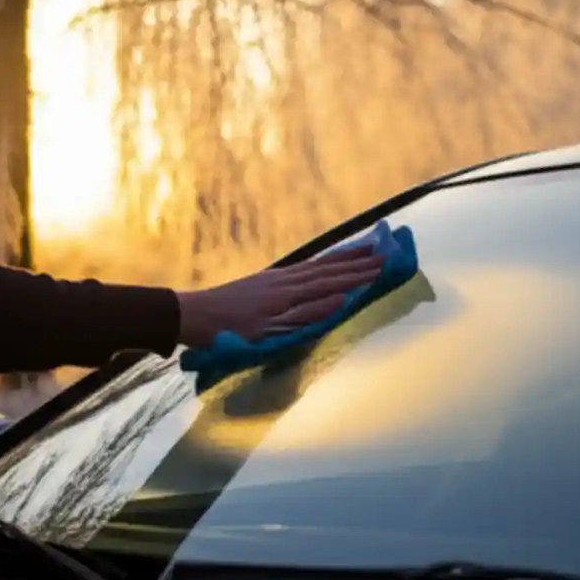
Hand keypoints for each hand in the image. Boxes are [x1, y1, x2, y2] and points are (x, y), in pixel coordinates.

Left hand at [176, 246, 382, 346]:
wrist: (194, 316)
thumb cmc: (231, 332)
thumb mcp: (269, 331)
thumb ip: (307, 315)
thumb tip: (342, 299)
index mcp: (291, 294)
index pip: (334, 282)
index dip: (360, 275)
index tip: (386, 266)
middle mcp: (287, 281)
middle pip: (329, 269)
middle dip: (358, 262)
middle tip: (385, 252)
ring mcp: (277, 278)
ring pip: (318, 265)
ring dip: (343, 257)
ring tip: (365, 248)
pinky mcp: (267, 280)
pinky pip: (304, 266)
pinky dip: (322, 261)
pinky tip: (326, 260)